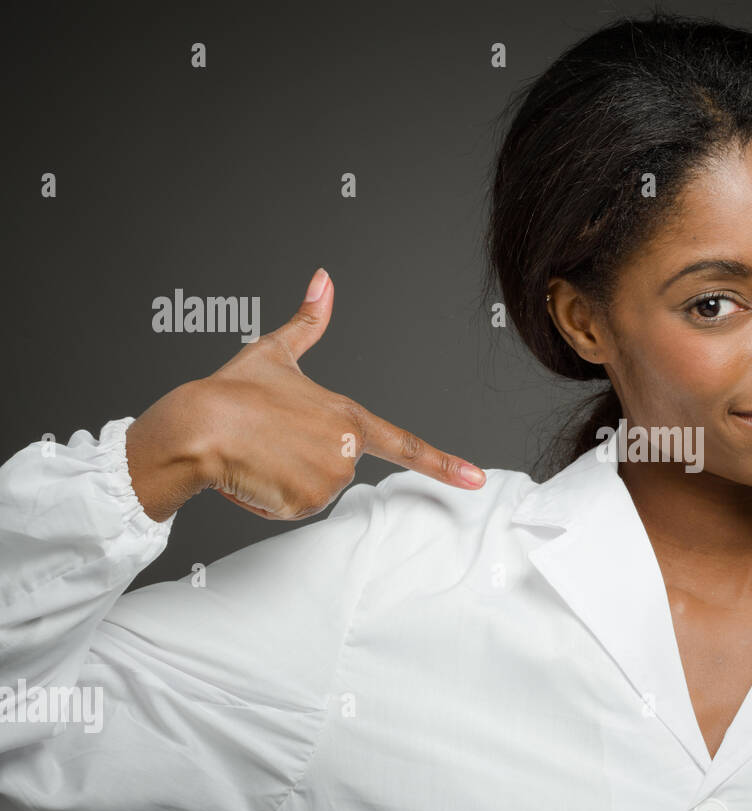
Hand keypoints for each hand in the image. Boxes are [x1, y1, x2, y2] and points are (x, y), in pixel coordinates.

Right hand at [126, 268, 484, 522]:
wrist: (195, 427)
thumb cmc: (230, 393)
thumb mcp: (274, 352)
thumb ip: (308, 322)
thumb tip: (323, 280)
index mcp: (348, 414)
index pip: (405, 444)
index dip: (444, 464)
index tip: (476, 480)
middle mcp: (347, 447)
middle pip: (336, 469)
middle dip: (303, 462)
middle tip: (270, 440)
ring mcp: (330, 476)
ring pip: (313, 492)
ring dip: (285, 482)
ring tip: (259, 455)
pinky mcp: (307, 501)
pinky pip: (292, 509)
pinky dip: (271, 499)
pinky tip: (254, 474)